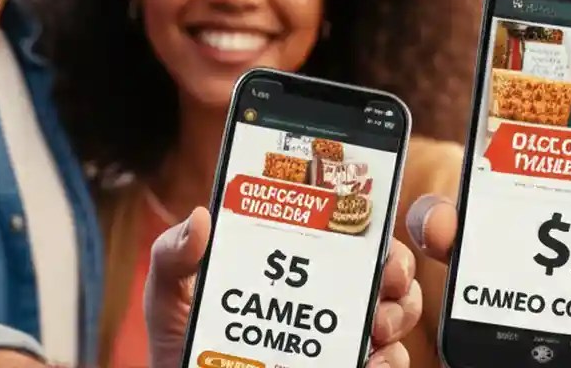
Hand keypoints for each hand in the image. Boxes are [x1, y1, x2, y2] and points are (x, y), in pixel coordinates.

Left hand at [144, 208, 423, 367]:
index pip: (342, 230)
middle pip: (384, 267)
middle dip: (397, 265)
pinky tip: (369, 361)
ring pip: (398, 311)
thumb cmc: (182, 346)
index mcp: (292, 265)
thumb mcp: (171, 296)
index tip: (372, 223)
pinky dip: (389, 360)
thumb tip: (200, 216)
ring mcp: (339, 337)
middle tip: (386, 276)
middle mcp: (325, 297)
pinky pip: (390, 362)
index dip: (368, 219)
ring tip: (376, 325)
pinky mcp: (350, 367)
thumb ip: (174, 256)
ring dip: (400, 311)